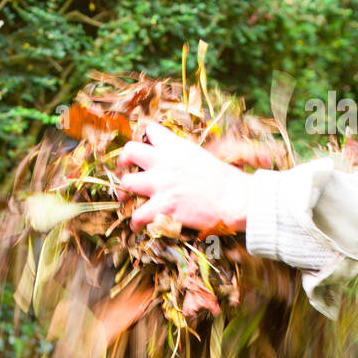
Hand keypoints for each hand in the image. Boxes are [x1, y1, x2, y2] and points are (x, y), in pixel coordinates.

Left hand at [116, 120, 251, 233]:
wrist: (234, 199)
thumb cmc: (225, 181)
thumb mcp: (203, 157)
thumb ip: (183, 156)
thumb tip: (176, 161)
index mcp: (177, 146)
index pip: (150, 130)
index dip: (144, 139)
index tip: (144, 150)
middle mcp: (165, 162)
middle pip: (130, 151)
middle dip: (122, 162)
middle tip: (124, 171)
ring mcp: (162, 184)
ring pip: (126, 184)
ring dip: (123, 193)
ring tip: (126, 200)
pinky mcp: (163, 207)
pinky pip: (136, 215)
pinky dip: (133, 223)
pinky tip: (136, 227)